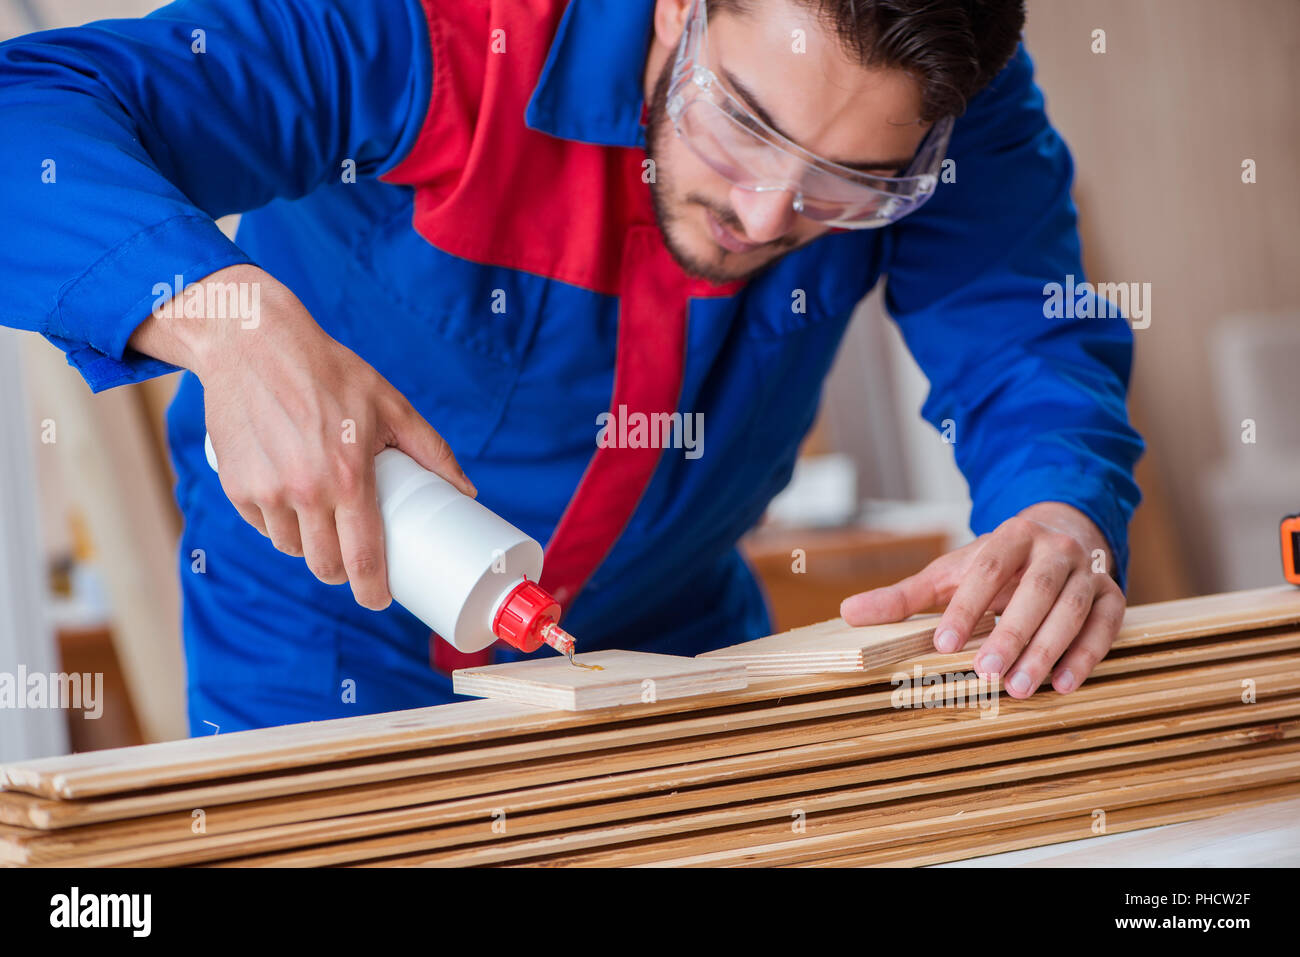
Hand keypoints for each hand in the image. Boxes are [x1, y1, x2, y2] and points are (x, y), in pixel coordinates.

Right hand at [129, 265, 476, 610]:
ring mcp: (264, 491)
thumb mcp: (390, 404)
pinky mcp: (235, 485)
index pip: (362, 558)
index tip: (380, 599)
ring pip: (291, 548)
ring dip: (309, 547)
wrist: (252, 343)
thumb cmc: (329, 371)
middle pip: (324, 566)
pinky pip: (261, 525)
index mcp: (348, 478)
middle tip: (356, 563)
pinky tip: (290, 503)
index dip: (373, 590)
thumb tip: (465, 490)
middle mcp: (304, 492)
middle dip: (343, 573)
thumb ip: (431, 450)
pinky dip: (277, 523)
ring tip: (325, 524)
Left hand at [840, 502, 1125, 697]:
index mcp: (1010, 536)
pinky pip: (1105, 626)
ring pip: (1072, 609)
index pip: (987, 569)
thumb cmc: (996, 565)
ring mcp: (1087, 572)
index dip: (965, 606)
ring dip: (1047, 651)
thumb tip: (849, 612)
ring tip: (1019, 688)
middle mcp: (1053, 550)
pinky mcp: (1112, 596)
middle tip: (986, 673)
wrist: (1060, 537)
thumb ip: (905, 597)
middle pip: (1034, 590)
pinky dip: (1086, 656)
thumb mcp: (950, 573)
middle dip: (1010, 633)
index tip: (943, 642)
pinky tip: (1063, 685)